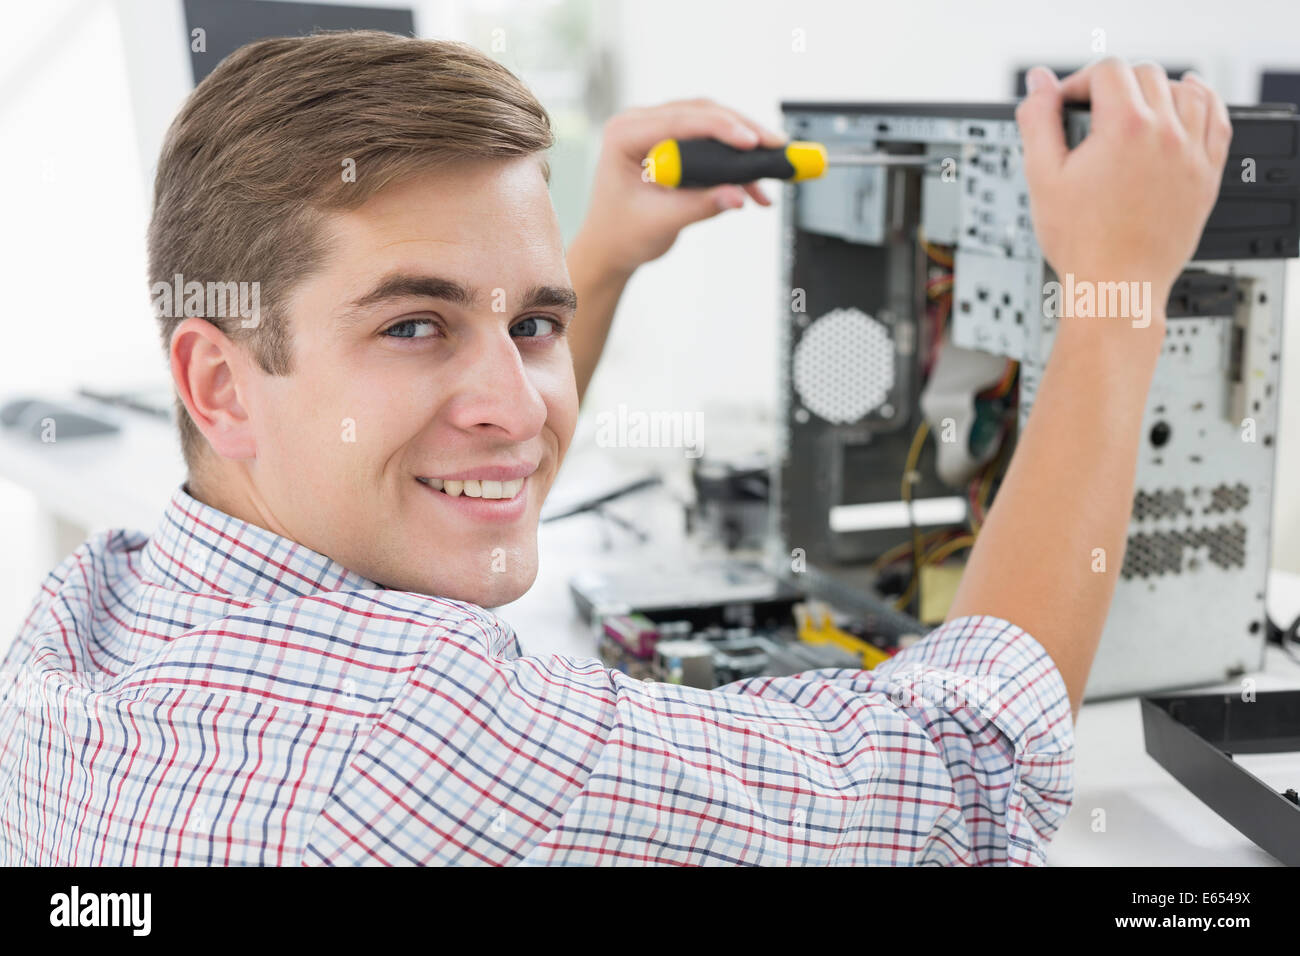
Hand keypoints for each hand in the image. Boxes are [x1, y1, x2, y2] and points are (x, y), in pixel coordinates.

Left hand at [571, 99, 786, 275]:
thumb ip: (700, 206)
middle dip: (743, 131)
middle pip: (701, 114)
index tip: (752, 142)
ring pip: (712, 124)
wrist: (610, 247)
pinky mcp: (674, 144)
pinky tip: (755, 188)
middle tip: (776, 146)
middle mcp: (640, 124)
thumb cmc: (621, 234)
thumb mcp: (661, 222)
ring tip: (773, 166)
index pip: (680, 120)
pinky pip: (711, 144)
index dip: (721, 128)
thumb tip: (739, 196)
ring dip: (744, 145)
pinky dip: (735, 164)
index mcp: (625, 135)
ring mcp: (657, 131)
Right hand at [1015, 59, 1230, 308]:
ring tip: (1136, 107)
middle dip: (1114, 85)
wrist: (1116, 286)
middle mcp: (1166, 134)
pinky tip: (1188, 102)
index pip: (1108, 72)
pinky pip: (1217, 120)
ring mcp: (1192, 154)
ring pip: (1186, 91)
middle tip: (1093, 111)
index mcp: (1125, 128)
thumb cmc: (1079, 241)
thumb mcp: (1042, 177)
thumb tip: (1039, 84)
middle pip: (1146, 76)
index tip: (1066, 105)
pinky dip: (1203, 103)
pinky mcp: (1207, 175)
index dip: (1079, 81)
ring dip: (1158, 89)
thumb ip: (1037, 121)